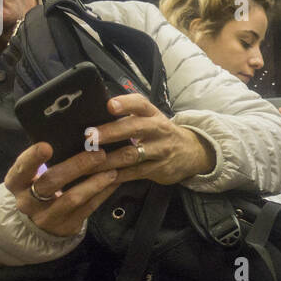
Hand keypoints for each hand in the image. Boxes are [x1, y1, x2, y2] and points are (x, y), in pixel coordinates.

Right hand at [7, 142, 118, 237]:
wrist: (37, 224)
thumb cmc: (38, 187)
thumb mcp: (32, 175)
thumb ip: (44, 159)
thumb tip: (72, 132)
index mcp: (16, 183)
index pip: (20, 169)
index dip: (32, 158)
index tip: (47, 146)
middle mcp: (27, 202)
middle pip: (51, 182)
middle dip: (76, 166)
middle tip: (98, 153)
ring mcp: (46, 217)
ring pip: (72, 198)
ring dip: (94, 182)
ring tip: (111, 169)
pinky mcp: (66, 226)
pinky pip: (87, 208)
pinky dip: (102, 193)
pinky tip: (114, 181)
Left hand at [89, 93, 214, 185]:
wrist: (192, 152)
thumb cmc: (161, 133)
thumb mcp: (152, 118)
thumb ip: (130, 115)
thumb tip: (95, 112)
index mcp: (153, 114)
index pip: (140, 104)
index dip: (125, 103)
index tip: (109, 105)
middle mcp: (158, 130)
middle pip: (135, 128)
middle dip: (111, 132)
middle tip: (90, 136)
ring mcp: (160, 151)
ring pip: (132, 155)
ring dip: (108, 159)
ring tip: (88, 161)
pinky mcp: (159, 169)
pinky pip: (134, 173)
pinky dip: (116, 176)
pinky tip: (100, 177)